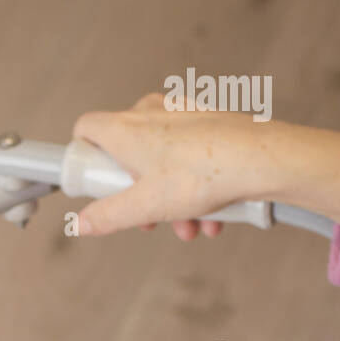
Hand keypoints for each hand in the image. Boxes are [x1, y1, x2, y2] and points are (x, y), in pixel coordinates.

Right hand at [73, 92, 286, 239]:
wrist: (260, 158)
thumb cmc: (200, 175)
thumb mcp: (145, 207)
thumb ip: (107, 216)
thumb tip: (79, 224)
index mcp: (126, 129)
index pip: (85, 129)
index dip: (83, 156)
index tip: (95, 184)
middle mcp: (149, 113)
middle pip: (126, 155)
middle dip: (137, 195)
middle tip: (150, 222)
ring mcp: (179, 114)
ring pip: (161, 161)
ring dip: (170, 201)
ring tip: (190, 226)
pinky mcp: (206, 121)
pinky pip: (188, 155)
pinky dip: (193, 186)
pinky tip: (211, 215)